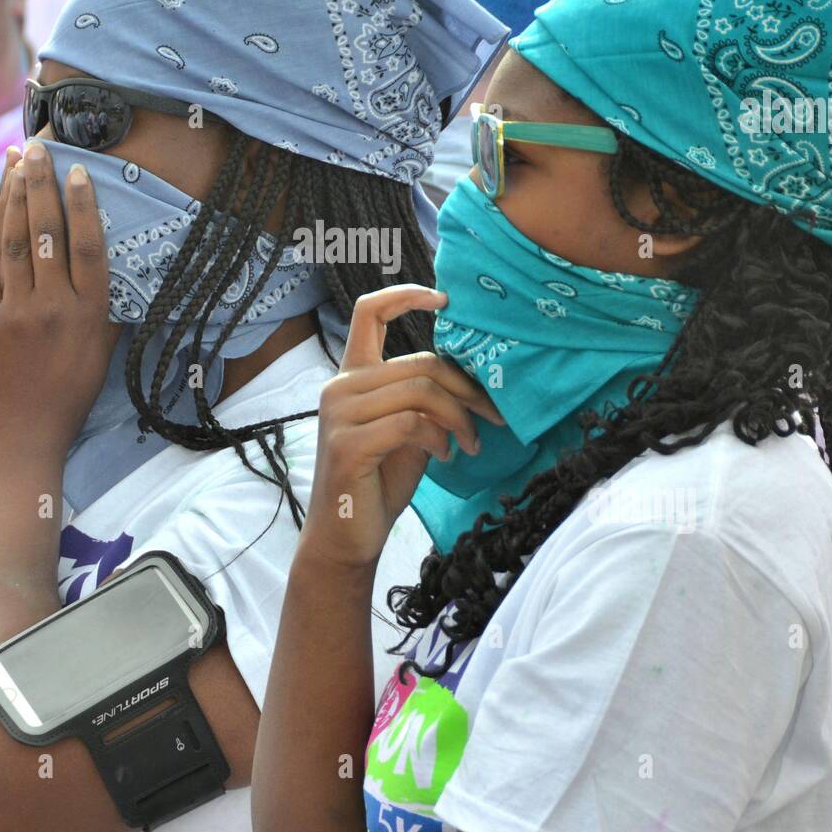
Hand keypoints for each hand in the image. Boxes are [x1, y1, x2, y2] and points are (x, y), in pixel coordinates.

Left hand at [0, 141, 120, 459]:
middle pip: (47, 233)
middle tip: (37, 146)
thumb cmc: (66, 407)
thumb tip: (116, 282)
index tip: (77, 169)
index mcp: (90, 315)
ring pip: (12, 244)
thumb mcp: (100, 361)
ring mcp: (16, 316)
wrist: (17, 447)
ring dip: (10, 199)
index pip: (89, 246)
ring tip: (12, 166)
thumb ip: (106, 319)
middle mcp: (55, 309)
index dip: (83, 204)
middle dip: (40, 184)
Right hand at [304, 284, 504, 568]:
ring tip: (470, 443)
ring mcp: (340, 415)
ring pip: (420, 392)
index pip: (369, 313)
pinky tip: (445, 456)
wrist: (348, 536)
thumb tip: (470, 379)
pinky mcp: (348, 444)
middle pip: (419, 363)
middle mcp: (340, 387)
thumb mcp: (407, 430)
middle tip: (491, 418)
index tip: (444, 299)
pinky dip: (439, 438)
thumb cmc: (379, 482)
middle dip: (465, 389)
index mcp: (352, 377)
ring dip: (458, 419)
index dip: (406, 295)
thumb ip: (423, 399)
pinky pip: (411, 423)